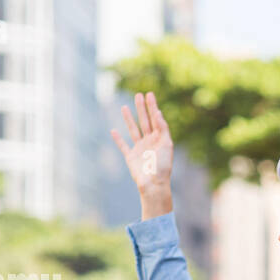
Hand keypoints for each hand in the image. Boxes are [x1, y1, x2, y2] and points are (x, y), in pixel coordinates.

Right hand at [110, 92, 172, 216]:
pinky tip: (113, 131)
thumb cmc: (163, 167)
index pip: (156, 119)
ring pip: (133, 130)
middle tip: (138, 95)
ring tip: (125, 107)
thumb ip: (162, 128)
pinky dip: (118, 139)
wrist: (153, 184)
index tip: (150, 94)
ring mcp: (140, 149)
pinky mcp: (131, 157)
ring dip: (129, 119)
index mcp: (159, 139)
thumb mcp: (166, 145)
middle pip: (144, 121)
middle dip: (141, 109)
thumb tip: (158, 112)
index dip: (152, 107)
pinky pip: (123, 146)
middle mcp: (149, 142)